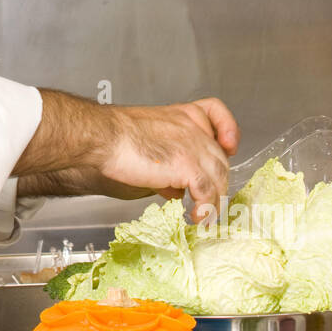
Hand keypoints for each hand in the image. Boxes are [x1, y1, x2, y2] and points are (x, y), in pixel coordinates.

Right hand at [96, 97, 238, 219]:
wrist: (102, 138)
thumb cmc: (113, 137)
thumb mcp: (149, 140)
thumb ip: (168, 160)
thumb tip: (175, 189)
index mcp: (181, 114)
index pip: (215, 112)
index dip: (227, 130)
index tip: (229, 146)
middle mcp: (192, 128)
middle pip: (219, 156)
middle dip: (216, 180)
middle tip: (207, 200)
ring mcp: (193, 147)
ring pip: (218, 177)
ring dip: (214, 202)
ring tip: (206, 217)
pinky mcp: (188, 167)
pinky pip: (207, 193)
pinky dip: (205, 209)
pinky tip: (197, 218)